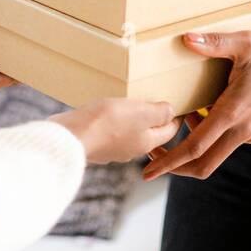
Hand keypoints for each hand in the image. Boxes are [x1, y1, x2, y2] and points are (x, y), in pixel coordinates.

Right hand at [50, 98, 181, 163]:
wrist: (72, 136)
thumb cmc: (108, 123)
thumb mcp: (141, 112)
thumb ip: (160, 112)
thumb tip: (171, 112)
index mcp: (148, 142)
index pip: (170, 130)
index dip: (175, 116)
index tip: (177, 104)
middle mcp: (133, 150)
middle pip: (150, 133)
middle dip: (154, 119)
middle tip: (154, 100)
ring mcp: (113, 149)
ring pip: (130, 133)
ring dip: (133, 120)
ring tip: (131, 103)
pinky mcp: (96, 144)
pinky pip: (111, 132)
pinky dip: (114, 123)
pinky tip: (108, 112)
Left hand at [141, 28, 250, 181]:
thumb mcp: (244, 42)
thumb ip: (213, 43)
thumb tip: (185, 39)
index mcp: (234, 112)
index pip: (195, 148)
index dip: (169, 162)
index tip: (149, 171)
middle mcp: (242, 129)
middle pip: (203, 165)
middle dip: (175, 167)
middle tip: (152, 159)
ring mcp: (250, 132)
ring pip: (215, 155)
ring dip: (192, 148)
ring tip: (175, 122)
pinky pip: (226, 143)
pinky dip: (208, 137)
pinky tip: (199, 113)